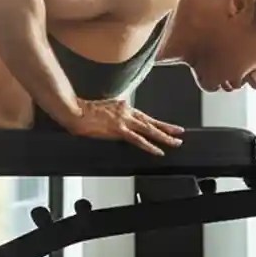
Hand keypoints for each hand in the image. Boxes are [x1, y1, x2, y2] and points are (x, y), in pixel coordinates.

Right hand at [65, 99, 184, 155]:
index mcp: (123, 106)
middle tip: (180, 132)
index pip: (142, 116)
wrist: (76, 112)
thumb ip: (113, 113)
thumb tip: (116, 120)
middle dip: (167, 127)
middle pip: (151, 121)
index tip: (162, 126)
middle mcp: (126, 111)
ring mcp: (124, 120)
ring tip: (176, 142)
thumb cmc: (84, 111)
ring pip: (149, 129)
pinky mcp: (119, 130)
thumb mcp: (103, 107)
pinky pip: (138, 139)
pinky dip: (150, 145)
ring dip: (164, 136)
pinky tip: (158, 150)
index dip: (154, 122)